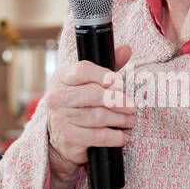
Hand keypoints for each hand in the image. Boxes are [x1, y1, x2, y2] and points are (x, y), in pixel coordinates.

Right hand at [45, 43, 134, 171]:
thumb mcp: (87, 84)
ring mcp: (60, 119)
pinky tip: (122, 137)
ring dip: (120, 120)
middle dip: (119, 101)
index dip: (104, 75)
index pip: (83, 70)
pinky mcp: (68, 138)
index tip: (120, 84)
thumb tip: (127, 49)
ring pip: (99, 116)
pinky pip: (99, 136)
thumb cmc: (78, 106)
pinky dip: (115, 137)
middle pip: (94, 94)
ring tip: (130, 121)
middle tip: (132, 107)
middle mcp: (57, 97)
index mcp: (61, 78)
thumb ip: (107, 68)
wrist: (59, 139)